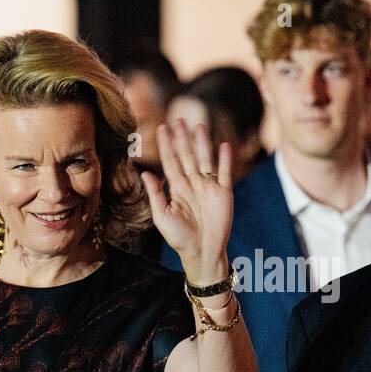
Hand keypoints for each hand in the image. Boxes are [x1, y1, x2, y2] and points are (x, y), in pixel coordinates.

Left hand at [141, 120, 232, 282]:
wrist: (202, 252)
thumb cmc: (180, 238)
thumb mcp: (162, 217)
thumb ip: (155, 194)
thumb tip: (145, 173)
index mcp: (177, 188)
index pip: (171, 161)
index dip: (167, 145)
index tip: (162, 128)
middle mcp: (192, 184)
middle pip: (187, 155)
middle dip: (183, 138)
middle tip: (179, 119)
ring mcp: (208, 187)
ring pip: (205, 159)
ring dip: (202, 143)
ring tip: (199, 125)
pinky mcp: (223, 194)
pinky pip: (224, 173)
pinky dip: (225, 160)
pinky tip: (224, 145)